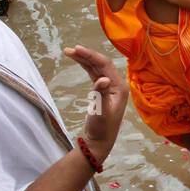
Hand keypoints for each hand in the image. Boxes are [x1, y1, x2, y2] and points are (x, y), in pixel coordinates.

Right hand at [64, 45, 126, 163]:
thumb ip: (101, 94)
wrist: (100, 140)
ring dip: (84, 59)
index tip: (77, 49)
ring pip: (97, 68)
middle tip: (69, 50)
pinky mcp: (103, 90)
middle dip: (86, 55)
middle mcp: (117, 85)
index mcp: (120, 87)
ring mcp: (111, 87)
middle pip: (101, 64)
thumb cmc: (101, 128)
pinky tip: (78, 61)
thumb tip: (103, 79)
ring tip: (69, 52)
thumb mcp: (100, 112)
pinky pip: (94, 73)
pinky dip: (86, 67)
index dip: (91, 56)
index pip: (105, 65)